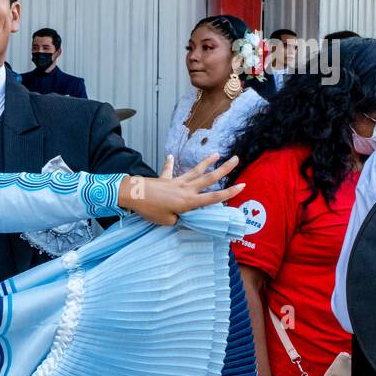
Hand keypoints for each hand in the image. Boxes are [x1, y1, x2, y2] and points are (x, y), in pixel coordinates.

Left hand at [117, 153, 242, 224]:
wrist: (133, 195)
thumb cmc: (151, 210)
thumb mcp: (167, 221)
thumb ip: (177, 218)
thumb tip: (178, 213)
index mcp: (189, 201)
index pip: (214, 197)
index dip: (229, 193)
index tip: (243, 185)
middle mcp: (186, 189)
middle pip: (209, 178)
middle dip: (224, 169)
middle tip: (236, 159)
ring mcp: (176, 181)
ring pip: (195, 171)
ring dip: (206, 162)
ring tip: (217, 154)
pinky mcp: (165, 178)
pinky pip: (169, 170)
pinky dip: (170, 163)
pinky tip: (171, 156)